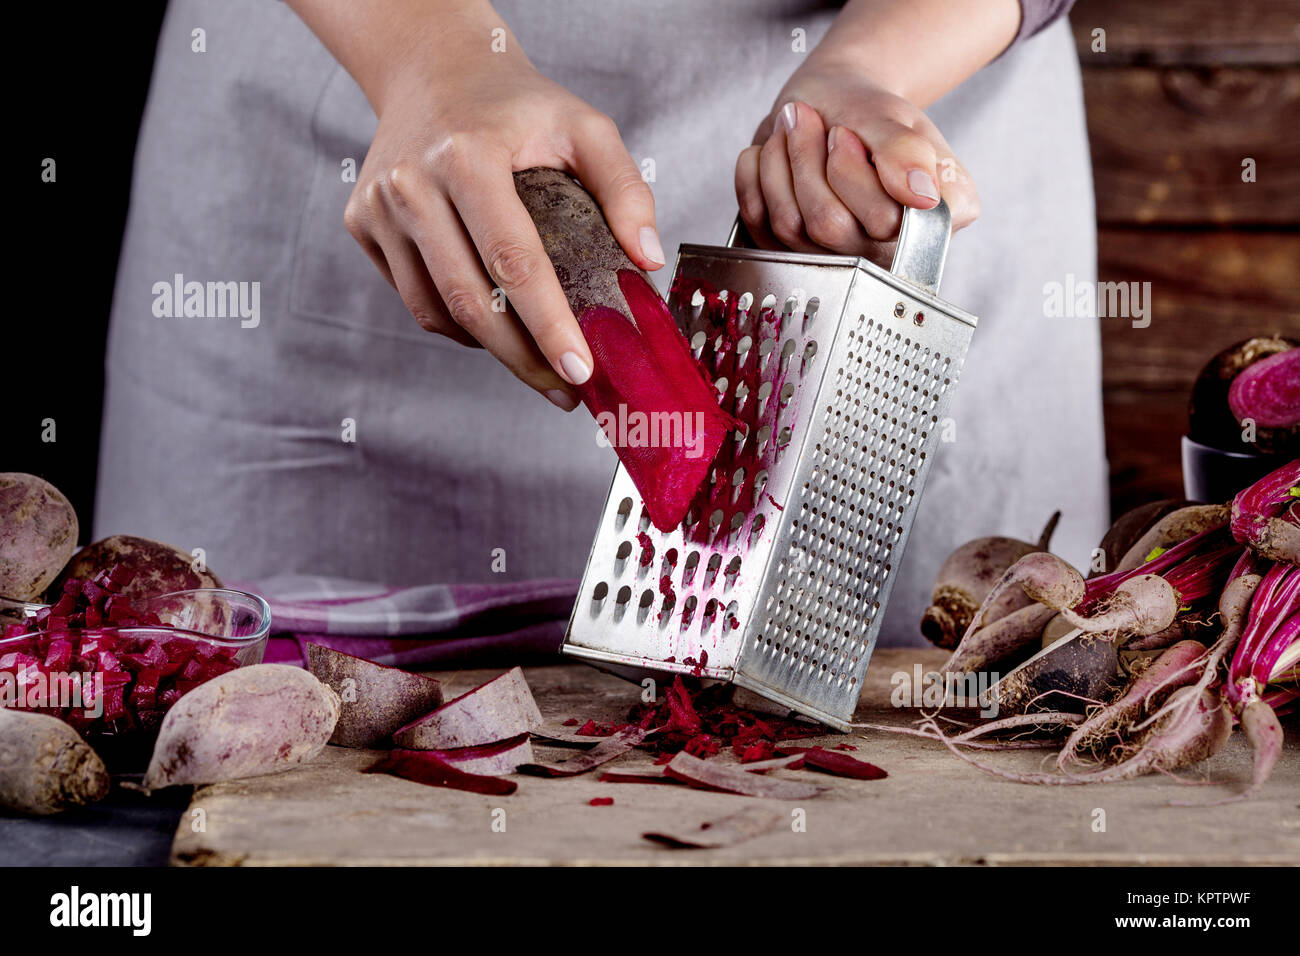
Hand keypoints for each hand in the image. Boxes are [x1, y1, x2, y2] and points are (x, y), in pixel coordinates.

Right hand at [325, 5, 661, 409]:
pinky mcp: (362, 224)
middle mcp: (412, 184)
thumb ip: (625, 189)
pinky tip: (495, 325)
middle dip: (523, 358)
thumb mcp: (582, 125)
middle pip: (471, 301)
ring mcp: (379, 208)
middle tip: (566, 390)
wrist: (430, 68)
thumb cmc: (514, 103)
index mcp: (466, 156)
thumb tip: (645, 261)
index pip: (514, 261)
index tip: (581, 370)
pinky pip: (416, 299)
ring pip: (437, 311)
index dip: (548, 324)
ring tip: (537, 364)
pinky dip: (458, 323)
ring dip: (491, 350)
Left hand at [735, 60, 978, 258]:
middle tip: (804, 117)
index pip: (885, 221)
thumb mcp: (890, 116)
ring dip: (778, 162)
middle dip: (806, 159)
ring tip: (791, 127)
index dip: (848, 172)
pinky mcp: (795, 254)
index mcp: (938, 215)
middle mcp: (893, 249)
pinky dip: (754, 175)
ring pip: (790, 225)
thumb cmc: (865, 110)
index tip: (843, 133)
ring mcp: (841, 258)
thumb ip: (906, 150)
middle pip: (829, 225)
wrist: (829, 104)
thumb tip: (924, 197)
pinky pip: (758, 223)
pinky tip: (773, 153)